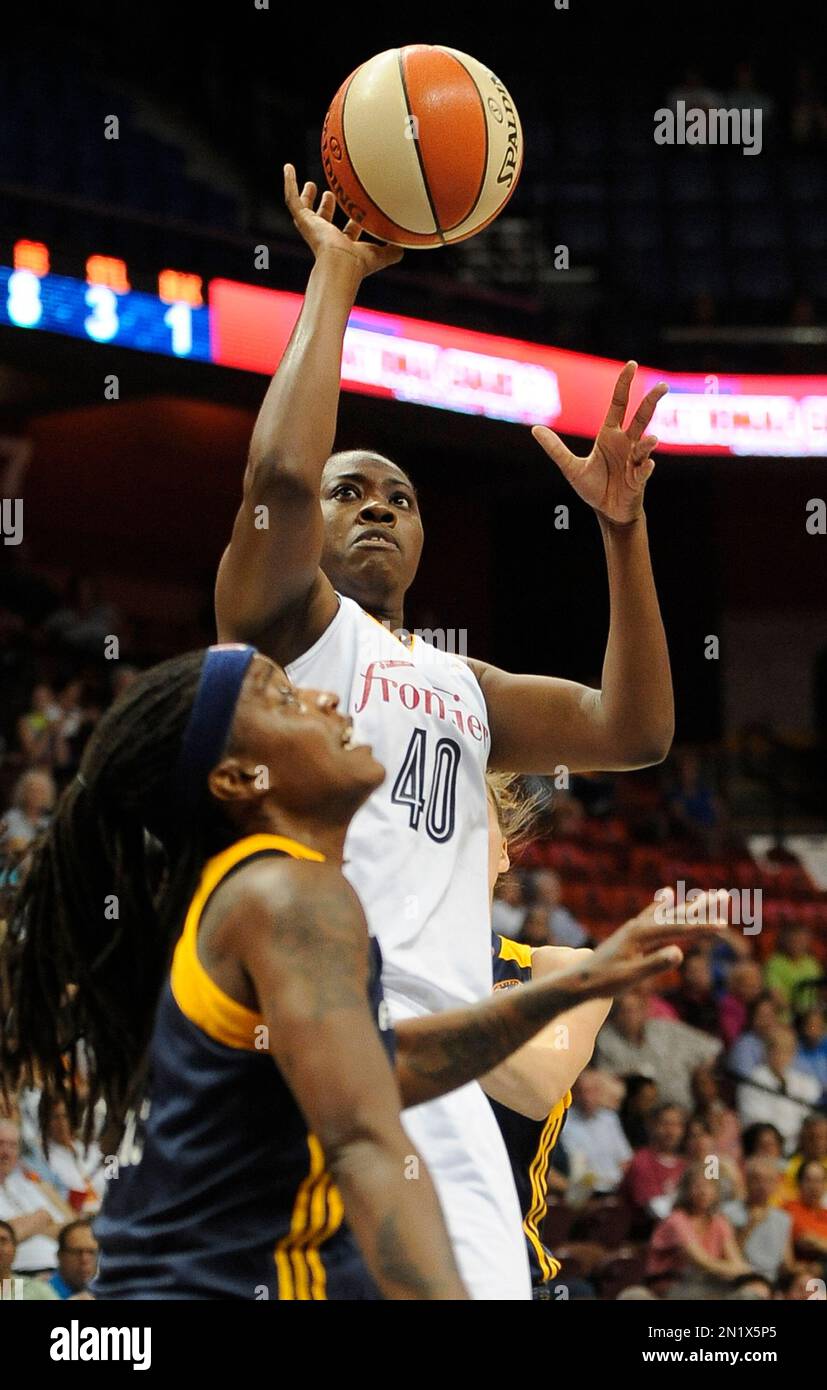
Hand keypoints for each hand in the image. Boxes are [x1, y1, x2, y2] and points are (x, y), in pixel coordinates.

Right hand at [284, 164, 403, 278]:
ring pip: (304, 210)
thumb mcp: (381, 254)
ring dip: (307, 198)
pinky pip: (292, 198)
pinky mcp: (303, 220)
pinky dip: (289, 182)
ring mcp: (312, 228)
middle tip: (330, 195)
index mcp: (343, 245)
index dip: (353, 223)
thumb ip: (393, 251)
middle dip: (327, 209)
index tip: (359, 212)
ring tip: (309, 185)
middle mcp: (326, 237)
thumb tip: (405, 245)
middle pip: (324, 221)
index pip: (347, 233)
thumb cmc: (359, 263)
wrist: (341, 263)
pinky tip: (288, 168)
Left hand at [531, 361, 667, 523]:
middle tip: (663, 385)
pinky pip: (644, 470)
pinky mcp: (639, 479)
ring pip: (645, 444)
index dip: (624, 384)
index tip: (631, 364)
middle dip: (652, 401)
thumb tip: (535, 429)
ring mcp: (635, 460)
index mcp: (610, 435)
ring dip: (648, 442)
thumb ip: (555, 449)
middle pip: (641, 417)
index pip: (620, 404)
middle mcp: (626, 443)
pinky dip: (645, 467)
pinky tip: (647, 465)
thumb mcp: (570, 468)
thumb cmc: (592, 487)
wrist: (606, 512)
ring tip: (652, 440)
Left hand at [547, 888, 730, 1003]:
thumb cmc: (605, 981)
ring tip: (707, 895)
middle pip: (677, 914)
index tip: (723, 924)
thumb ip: (654, 965)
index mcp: (642, 934)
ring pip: (669, 913)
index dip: (702, 927)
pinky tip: (668, 895)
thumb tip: (679, 953)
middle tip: (725, 895)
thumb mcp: (631, 977)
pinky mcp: (632, 932)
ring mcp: (636, 927)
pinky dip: (663, 905)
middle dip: (702, 906)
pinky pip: (653, 915)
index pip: (679, 929)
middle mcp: (640, 925)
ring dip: (689, 905)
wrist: (581, 979)